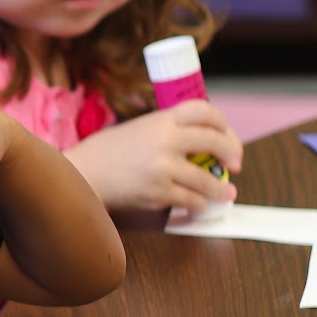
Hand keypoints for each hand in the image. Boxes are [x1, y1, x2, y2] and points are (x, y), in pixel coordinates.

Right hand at [65, 99, 241, 214]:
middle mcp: (165, 140)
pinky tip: (199, 204)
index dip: (223, 123)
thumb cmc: (106, 153)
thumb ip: (167, 131)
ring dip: (221, 188)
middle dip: (232, 154)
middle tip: (235, 164)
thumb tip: (201, 144)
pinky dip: (199, 204)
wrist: (81, 174)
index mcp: (160, 120)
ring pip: (208, 179)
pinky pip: (192, 200)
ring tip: (225, 193)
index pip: (204, 111)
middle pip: (215, 141)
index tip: (226, 135)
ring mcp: (163, 167)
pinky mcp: (158, 193)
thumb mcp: (137, 129)